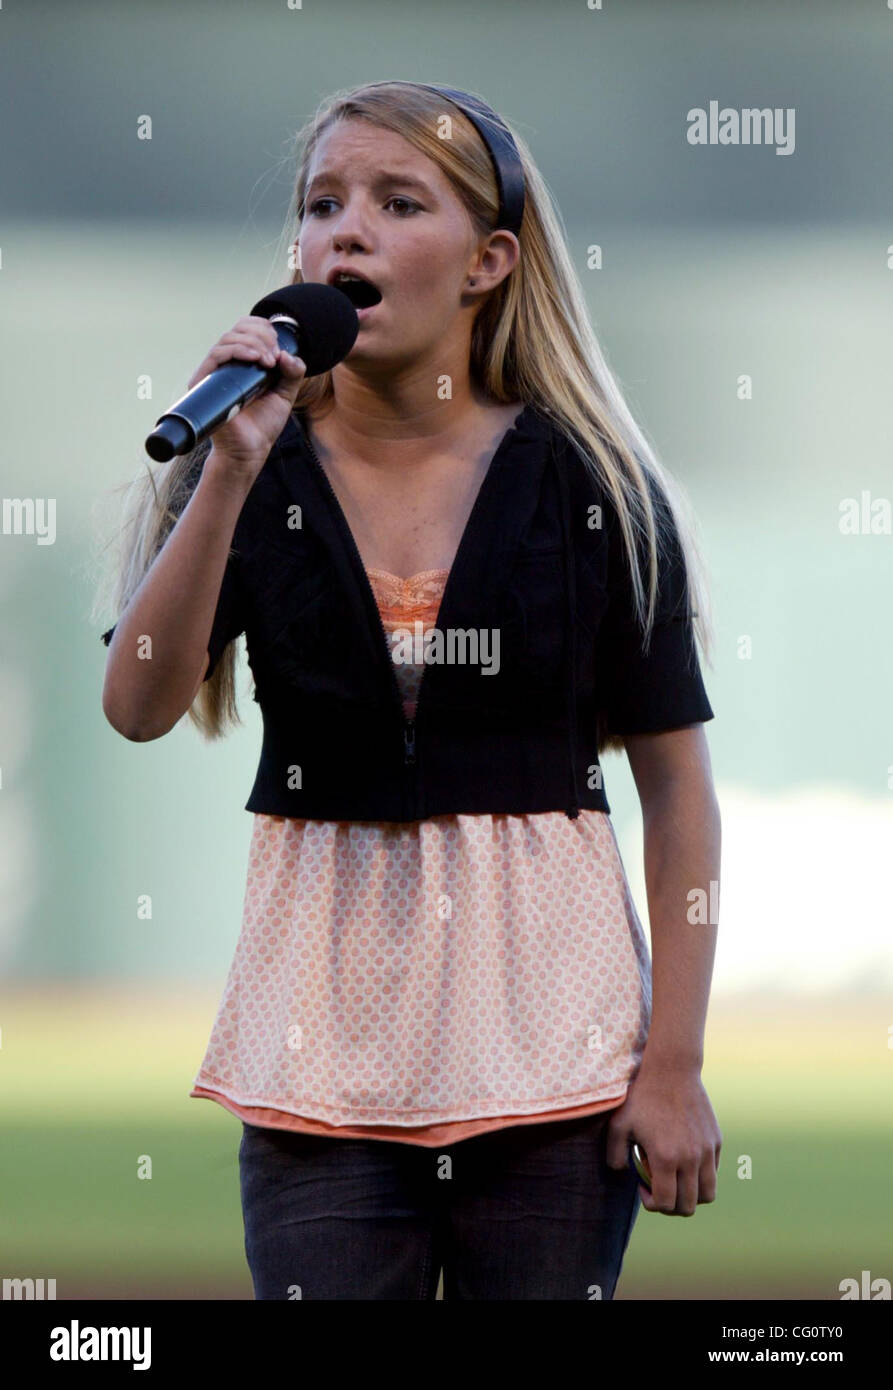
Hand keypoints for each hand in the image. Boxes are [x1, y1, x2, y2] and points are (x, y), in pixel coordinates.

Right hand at [185, 315, 306, 480]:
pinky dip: (238, 351)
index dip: (263, 329)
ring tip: (269, 360)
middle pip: (237, 329)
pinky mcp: (203, 382)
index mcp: (242, 362)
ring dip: (253, 343)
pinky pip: (217, 355)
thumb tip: (287, 354)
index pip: (246, 329)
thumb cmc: (263, 424)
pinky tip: (256, 358)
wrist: (250, 450)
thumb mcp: (285, 394)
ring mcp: (213, 372)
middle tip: (275, 356)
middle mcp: (225, 364)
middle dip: (261, 336)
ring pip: (228, 339)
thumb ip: (293, 372)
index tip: (278, 346)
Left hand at [605, 1063, 721, 1215]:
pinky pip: (713, 1172)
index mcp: (666, 1158)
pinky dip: (701, 1177)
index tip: (642, 1188)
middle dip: (671, 1207)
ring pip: (708, 1194)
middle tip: (659, 1191)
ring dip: (691, 1197)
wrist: (672, 1069)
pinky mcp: (717, 1141)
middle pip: (688, 1206)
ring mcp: (707, 1150)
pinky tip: (684, 1161)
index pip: (666, 1203)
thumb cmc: (642, 1097)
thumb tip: (624, 1174)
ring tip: (676, 1183)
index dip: (653, 1205)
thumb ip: (615, 1156)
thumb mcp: (618, 1125)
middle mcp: (691, 1158)